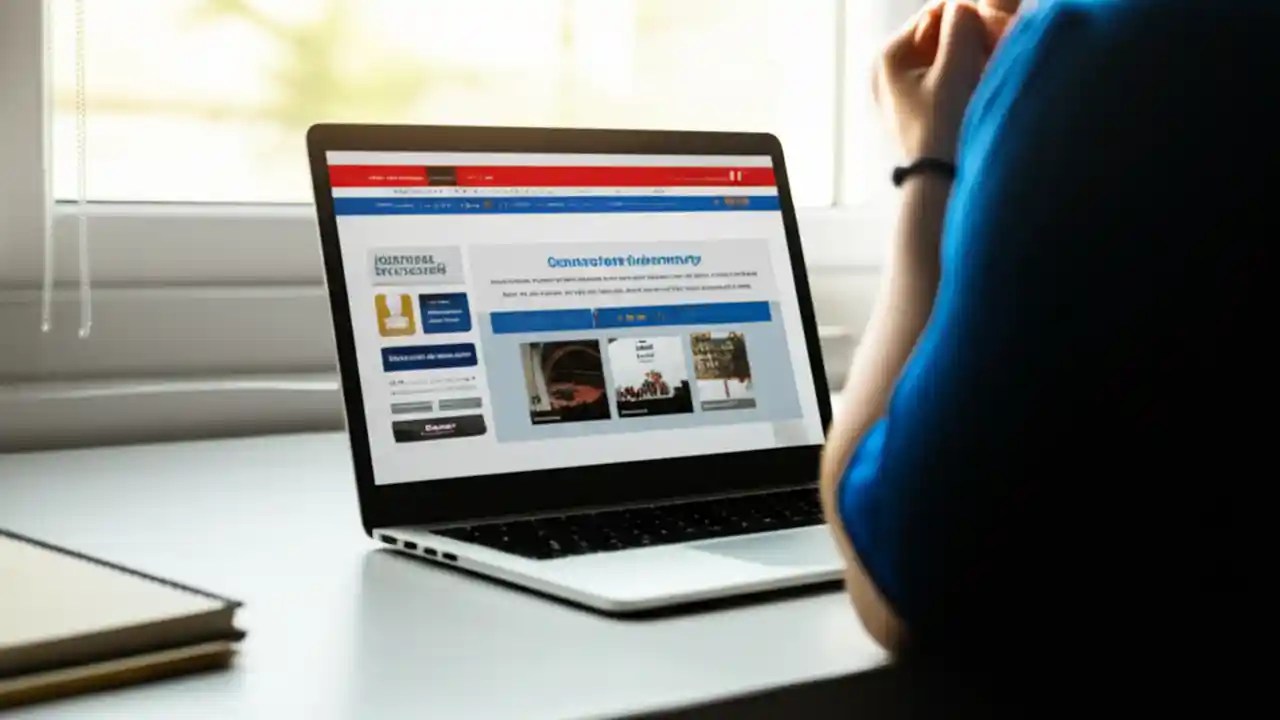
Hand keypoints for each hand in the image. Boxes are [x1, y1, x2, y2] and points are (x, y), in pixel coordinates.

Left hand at [873, 0, 1017, 161]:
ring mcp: (903, 92)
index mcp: (890, 56)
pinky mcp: (919, 111)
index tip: (994, 38)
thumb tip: (963, 4)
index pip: (939, 12)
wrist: (940, 186)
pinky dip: (968, 80)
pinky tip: (981, 92)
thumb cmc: (945, 128)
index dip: (972, 20)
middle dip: (974, 41)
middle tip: (997, 56)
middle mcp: (889, 71)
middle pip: (943, 35)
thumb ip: (961, 26)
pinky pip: (949, 80)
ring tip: (989, 77)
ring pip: (949, 57)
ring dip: (975, 60)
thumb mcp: (956, 69)